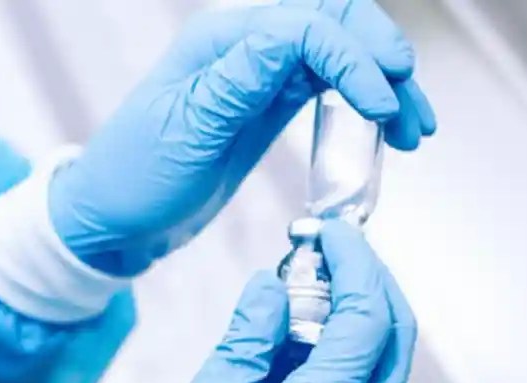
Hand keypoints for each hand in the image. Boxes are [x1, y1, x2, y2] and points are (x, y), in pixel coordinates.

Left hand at [48, 0, 436, 275]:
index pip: (309, 26)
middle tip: (412, 108)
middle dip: (383, 57)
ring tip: (415, 130)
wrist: (112, 218)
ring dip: (386, 84)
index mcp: (223, 40)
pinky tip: (387, 133)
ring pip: (342, 54)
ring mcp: (263, 73)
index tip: (383, 107)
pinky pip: (331, 88)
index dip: (355, 60)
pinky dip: (366, 105)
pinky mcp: (272, 105)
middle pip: (336, 20)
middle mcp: (247, 45)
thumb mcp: (185, 131)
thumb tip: (292, 39)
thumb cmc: (134, 177)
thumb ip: (239, 82)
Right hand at [117, 221, 415, 382]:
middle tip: (325, 251)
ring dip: (355, 319)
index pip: (367, 317)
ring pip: (382, 367)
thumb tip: (272, 288)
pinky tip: (291, 346)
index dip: (355, 263)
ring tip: (298, 294)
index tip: (331, 231)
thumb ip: (246, 342)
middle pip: (395, 338)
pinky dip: (339, 357)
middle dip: (370, 283)